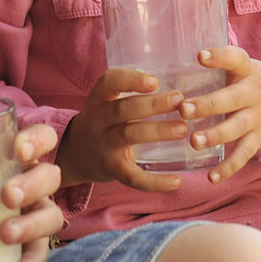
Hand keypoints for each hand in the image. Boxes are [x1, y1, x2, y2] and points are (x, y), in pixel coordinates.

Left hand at [0, 123, 67, 261]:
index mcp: (13, 159)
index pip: (42, 138)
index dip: (37, 140)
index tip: (17, 150)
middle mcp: (32, 184)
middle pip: (49, 176)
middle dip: (30, 184)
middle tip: (6, 196)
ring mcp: (35, 214)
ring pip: (51, 214)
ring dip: (31, 224)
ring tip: (5, 235)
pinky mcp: (32, 243)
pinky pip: (40, 252)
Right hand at [56, 68, 190, 192]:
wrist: (77, 154)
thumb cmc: (105, 121)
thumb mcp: (107, 102)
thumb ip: (133, 92)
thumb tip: (183, 81)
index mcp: (98, 99)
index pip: (108, 82)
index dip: (130, 80)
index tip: (155, 80)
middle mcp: (97, 120)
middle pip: (123, 109)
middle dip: (152, 104)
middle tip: (179, 101)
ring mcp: (103, 146)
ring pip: (129, 136)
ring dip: (157, 131)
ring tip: (183, 128)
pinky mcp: (111, 170)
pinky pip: (132, 177)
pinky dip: (154, 182)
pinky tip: (176, 181)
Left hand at [177, 47, 260, 184]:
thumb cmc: (260, 81)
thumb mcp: (248, 68)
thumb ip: (221, 67)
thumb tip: (176, 62)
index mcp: (248, 70)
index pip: (235, 59)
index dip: (219, 56)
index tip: (200, 56)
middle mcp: (254, 93)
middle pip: (231, 98)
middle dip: (207, 104)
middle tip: (184, 109)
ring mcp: (258, 117)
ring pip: (236, 128)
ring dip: (215, 136)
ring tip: (194, 142)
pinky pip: (244, 154)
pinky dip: (229, 167)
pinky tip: (211, 178)